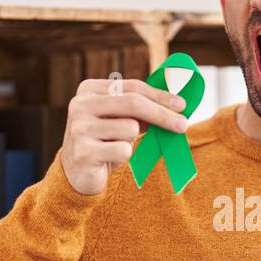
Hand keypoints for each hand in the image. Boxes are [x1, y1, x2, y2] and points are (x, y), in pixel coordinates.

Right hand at [61, 77, 189, 195]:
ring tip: (117, 145)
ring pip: (130, 128)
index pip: (133, 87)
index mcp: (89, 89)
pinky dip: (124, 156)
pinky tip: (110, 158)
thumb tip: (175, 106)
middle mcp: (81, 105)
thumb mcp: (120, 119)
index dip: (160, 96)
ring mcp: (80, 128)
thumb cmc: (104, 141)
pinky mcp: (83, 152)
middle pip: (134, 103)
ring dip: (132, 140)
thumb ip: (140, 109)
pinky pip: (123, 150)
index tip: (182, 105)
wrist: (77, 173)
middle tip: (183, 125)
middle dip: (162, 114)